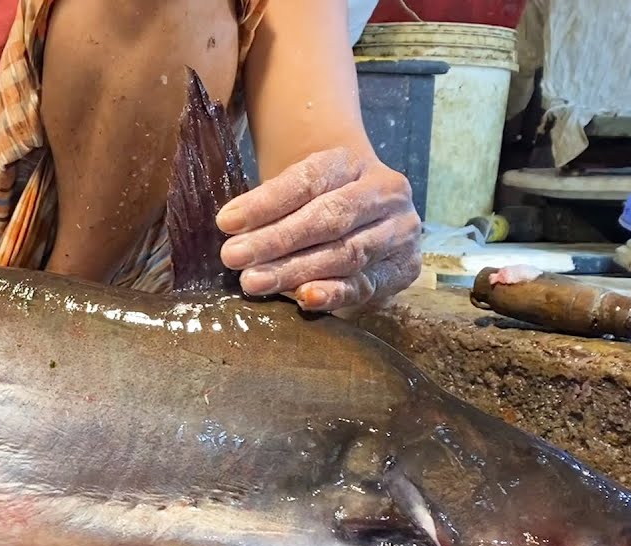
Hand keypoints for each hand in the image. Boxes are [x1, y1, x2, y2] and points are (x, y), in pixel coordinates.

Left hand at [215, 147, 422, 312]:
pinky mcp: (403, 267)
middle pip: (328, 217)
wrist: (362, 213)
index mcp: (352, 162)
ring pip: (345, 253)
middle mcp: (385, 192)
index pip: (307, 181)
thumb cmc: (314, 202)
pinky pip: (366, 284)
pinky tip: (304, 298)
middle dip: (277, 240)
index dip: (266, 203)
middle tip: (234, 257)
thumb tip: (230, 227)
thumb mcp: (295, 189)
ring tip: (254, 281)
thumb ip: (269, 204)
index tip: (226, 222)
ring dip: (295, 271)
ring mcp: (400, 231)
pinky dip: (334, 293)